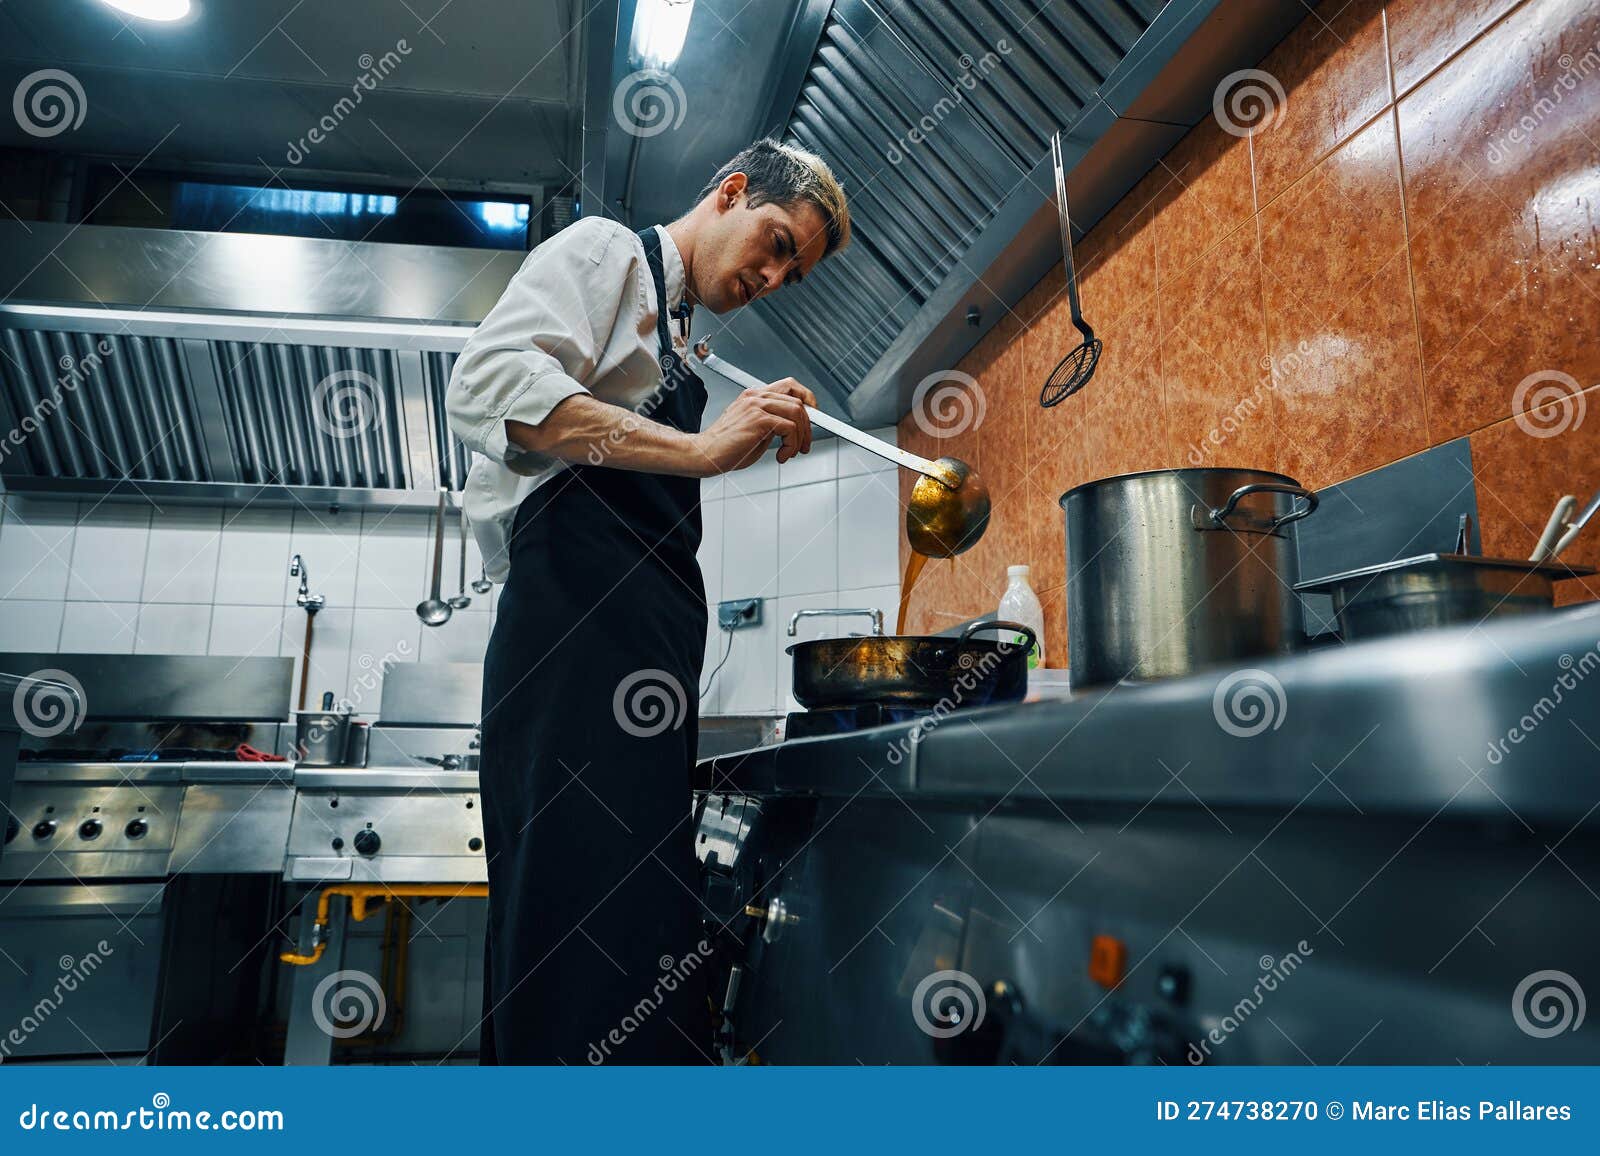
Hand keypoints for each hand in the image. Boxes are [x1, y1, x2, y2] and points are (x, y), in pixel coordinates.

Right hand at [693, 378, 816, 474]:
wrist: (704, 454)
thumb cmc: (725, 447)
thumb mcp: (754, 430)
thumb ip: (772, 423)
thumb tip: (793, 429)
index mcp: (754, 396)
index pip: (789, 386)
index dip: (807, 398)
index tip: (813, 416)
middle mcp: (756, 396)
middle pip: (798, 399)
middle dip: (808, 425)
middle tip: (804, 444)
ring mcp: (757, 406)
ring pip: (797, 413)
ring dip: (800, 437)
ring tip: (792, 452)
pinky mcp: (758, 420)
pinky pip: (789, 428)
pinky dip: (791, 445)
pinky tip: (781, 456)